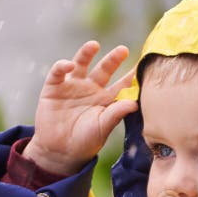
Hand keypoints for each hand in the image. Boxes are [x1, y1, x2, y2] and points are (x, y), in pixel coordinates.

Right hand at [23, 40, 137, 175]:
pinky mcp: (54, 87)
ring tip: (94, 45)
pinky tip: (69, 66)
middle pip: (104, 69)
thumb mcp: (102, 127)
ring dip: (86, 53)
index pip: (121, 84)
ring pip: (81, 64)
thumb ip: (116, 114)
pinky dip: (62, 66)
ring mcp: (72, 86)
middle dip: (113, 59)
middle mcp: (91, 89)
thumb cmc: (85, 141)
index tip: (143, 66)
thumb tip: (135, 103)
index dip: (131, 76)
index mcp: (106, 99)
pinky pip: (58, 72)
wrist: (59, 151)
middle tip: (123, 50)